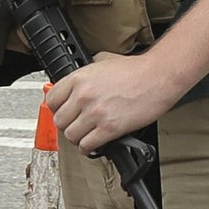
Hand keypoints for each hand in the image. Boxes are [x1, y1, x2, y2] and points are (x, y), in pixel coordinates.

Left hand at [45, 52, 182, 155]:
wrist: (157, 77)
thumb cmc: (136, 70)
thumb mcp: (102, 60)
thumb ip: (85, 72)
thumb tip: (76, 83)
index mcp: (79, 79)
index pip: (51, 100)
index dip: (57, 108)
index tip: (63, 112)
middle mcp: (83, 96)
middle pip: (58, 121)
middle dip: (67, 125)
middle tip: (76, 125)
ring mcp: (95, 113)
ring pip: (70, 136)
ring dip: (77, 138)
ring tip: (86, 135)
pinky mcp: (109, 128)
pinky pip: (87, 146)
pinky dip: (88, 148)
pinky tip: (94, 144)